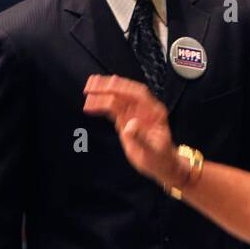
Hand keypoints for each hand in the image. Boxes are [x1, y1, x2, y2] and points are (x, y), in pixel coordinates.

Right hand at [83, 75, 186, 190]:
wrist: (161, 165)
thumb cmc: (160, 158)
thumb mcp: (152, 151)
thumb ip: (141, 138)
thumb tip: (130, 125)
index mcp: (154, 112)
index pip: (139, 94)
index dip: (124, 88)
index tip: (110, 86)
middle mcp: (144, 109)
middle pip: (126, 92)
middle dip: (109, 86)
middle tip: (93, 83)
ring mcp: (134, 114)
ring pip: (117, 99)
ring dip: (103, 92)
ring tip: (88, 88)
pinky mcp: (125, 120)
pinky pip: (112, 109)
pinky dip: (101, 105)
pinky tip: (90, 104)